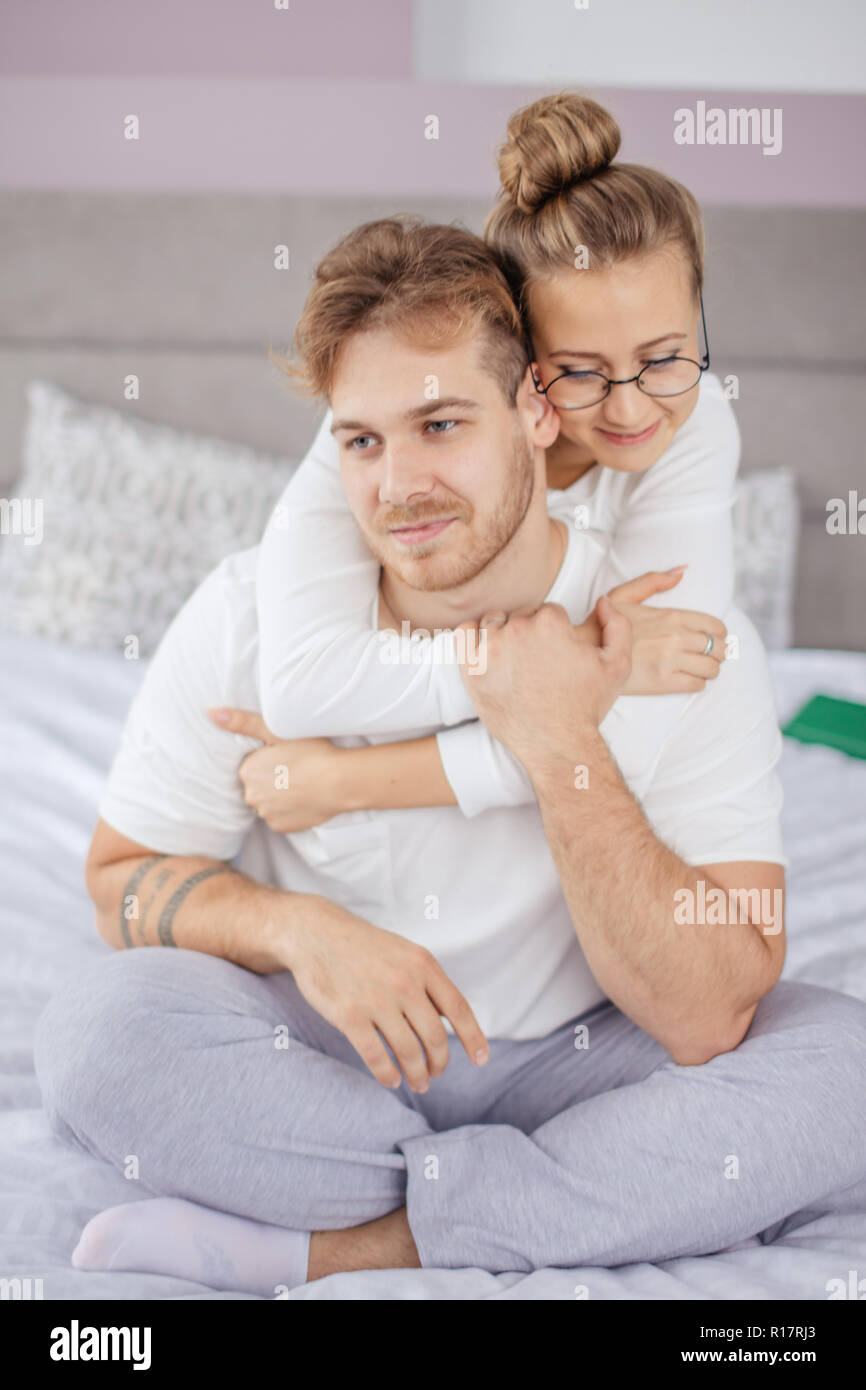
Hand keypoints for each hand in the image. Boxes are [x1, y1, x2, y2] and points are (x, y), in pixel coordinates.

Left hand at [207, 708, 345, 831]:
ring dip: (280, 797)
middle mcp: (251, 795)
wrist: (340, 780)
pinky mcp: (281, 827)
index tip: (288, 758)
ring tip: (302, 784)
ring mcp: (266, 814)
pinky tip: (304, 800)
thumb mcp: (276, 730)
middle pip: (258, 787)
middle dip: (273, 780)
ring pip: (269, 803)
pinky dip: (289, 812)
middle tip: (297, 770)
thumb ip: (242, 722)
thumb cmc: (311, 752)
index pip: (252, 767)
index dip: (271, 762)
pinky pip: (280, 819)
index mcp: (247, 771)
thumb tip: (211, 714)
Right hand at [276, 896, 489, 1091]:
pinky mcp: (350, 1016)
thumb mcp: (405, 953)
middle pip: (435, 1037)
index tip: (481, 1059)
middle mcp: (405, 983)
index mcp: (423, 965)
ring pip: (409, 1052)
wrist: (318, 934)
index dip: (473, 1038)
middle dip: (439, 1063)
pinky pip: (376, 1057)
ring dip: (417, 1074)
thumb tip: (449, 1020)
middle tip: (435, 1073)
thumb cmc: (365, 947)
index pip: (458, 1008)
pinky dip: (388, 1075)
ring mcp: (377, 1001)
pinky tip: (391, 1080)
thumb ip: (427, 983)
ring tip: (418, 1083)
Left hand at [459, 594, 631, 769]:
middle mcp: (518, 630)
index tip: (557, 655)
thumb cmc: (587, 707)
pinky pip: (463, 634)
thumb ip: (618, 625)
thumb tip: (603, 601)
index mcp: (550, 623)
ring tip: (515, 663)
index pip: (549, 611)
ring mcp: (491, 649)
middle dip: (530, 634)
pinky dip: (473, 639)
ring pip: (493, 623)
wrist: (557, 746)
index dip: (556, 633)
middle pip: (520, 615)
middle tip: (537, 664)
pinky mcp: (470, 668)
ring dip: (502, 635)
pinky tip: (487, 655)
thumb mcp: (618, 665)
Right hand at [604, 571, 726, 694]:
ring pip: (711, 669)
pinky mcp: (663, 682)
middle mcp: (676, 637)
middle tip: (706, 656)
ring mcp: (670, 661)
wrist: (585, 652)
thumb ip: (655, 581)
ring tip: (698, 669)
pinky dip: (697, 683)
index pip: (716, 627)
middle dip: (717, 653)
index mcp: (671, 616)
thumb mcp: (625, 594)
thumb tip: (682, 570)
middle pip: (719, 648)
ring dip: (709, 669)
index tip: (712, 639)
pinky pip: (697, 685)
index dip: (720, 635)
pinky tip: (687, 679)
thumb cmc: (603, 623)